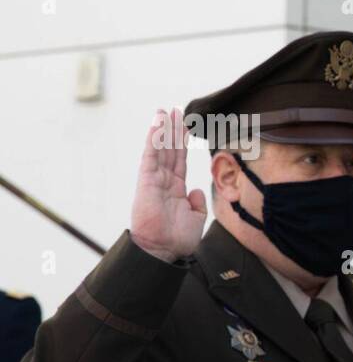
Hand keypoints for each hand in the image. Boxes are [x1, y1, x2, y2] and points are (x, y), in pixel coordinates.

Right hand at [129, 108, 206, 261]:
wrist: (164, 251)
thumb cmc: (178, 239)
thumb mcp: (196, 219)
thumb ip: (198, 203)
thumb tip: (197, 191)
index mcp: (176, 189)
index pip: (180, 160)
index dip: (182, 142)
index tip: (185, 126)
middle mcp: (164, 181)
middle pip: (169, 150)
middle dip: (172, 130)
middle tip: (174, 110)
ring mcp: (154, 180)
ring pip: (160, 149)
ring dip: (162, 130)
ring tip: (164, 111)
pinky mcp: (146, 182)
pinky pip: (150, 157)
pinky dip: (153, 141)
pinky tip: (156, 125)